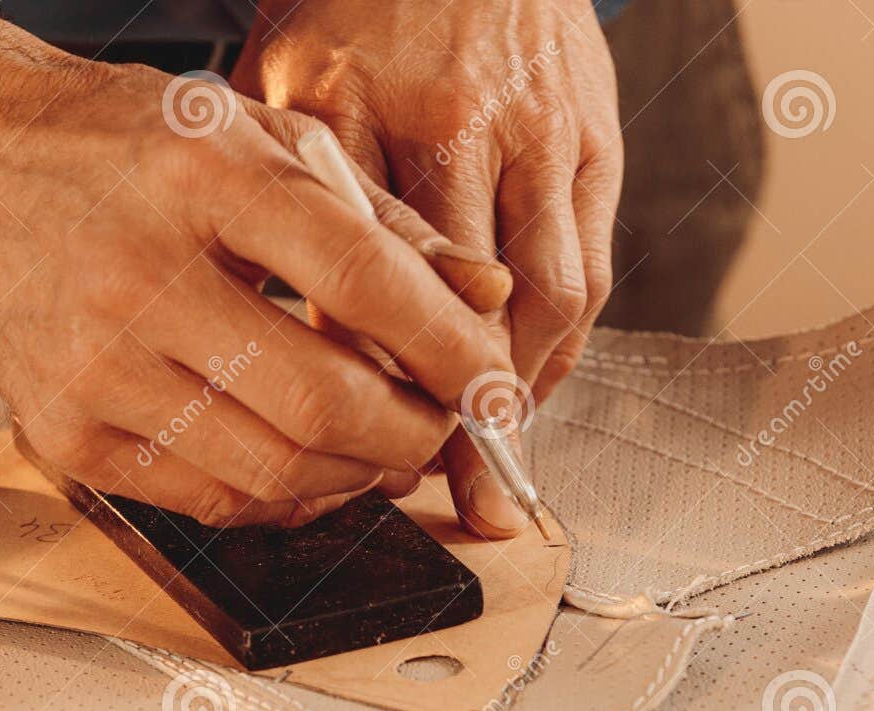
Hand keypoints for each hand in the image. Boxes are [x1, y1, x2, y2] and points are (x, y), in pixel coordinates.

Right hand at [0, 0, 513, 527]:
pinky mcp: (66, 434)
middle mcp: (135, 276)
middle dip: (415, 431)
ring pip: (272, 467)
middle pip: (320, 398)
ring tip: (388, 446)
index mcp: (196, 176)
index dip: (450, 346)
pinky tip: (314, 467)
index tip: (494, 380)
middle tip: (446, 424)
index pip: (360, 277)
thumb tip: (483, 300)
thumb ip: (379, 219)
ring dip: (359, 473)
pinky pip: (210, 499)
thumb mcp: (255, 137)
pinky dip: (286, 497)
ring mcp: (91, 368)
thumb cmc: (116, 146)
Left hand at [233, 0, 622, 534]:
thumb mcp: (279, 93)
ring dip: (520, 394)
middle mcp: (449, 121)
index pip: (353, 279)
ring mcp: (533, 130)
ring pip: (541, 301)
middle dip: (450, 416)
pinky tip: (531, 388)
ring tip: (496, 459)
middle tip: (448, 499)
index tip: (357, 453)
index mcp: (348, 106)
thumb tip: (294, 344)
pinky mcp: (594, 137)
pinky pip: (588, 270)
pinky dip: (564, 345)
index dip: (359, 379)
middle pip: (455, 306)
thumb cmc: (352, 18)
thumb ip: (285, 208)